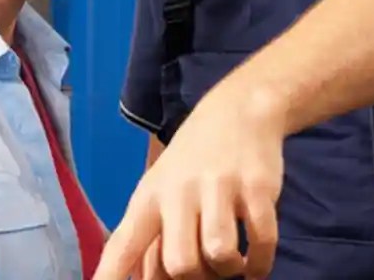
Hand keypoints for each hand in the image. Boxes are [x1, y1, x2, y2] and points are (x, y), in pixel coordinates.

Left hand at [95, 83, 285, 279]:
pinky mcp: (257, 187)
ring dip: (229, 270)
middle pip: (180, 263)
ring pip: (220, 254)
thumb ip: (154, 234)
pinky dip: (261, 264)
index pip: (124, 245)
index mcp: (150, 197)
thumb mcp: (162, 188)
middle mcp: (180, 192)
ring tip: (232, 263)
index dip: (111, 276)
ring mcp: (220, 188)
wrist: (239, 109)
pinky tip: (256, 262)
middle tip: (206, 271)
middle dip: (196, 279)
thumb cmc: (193, 161)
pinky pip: (262, 241)